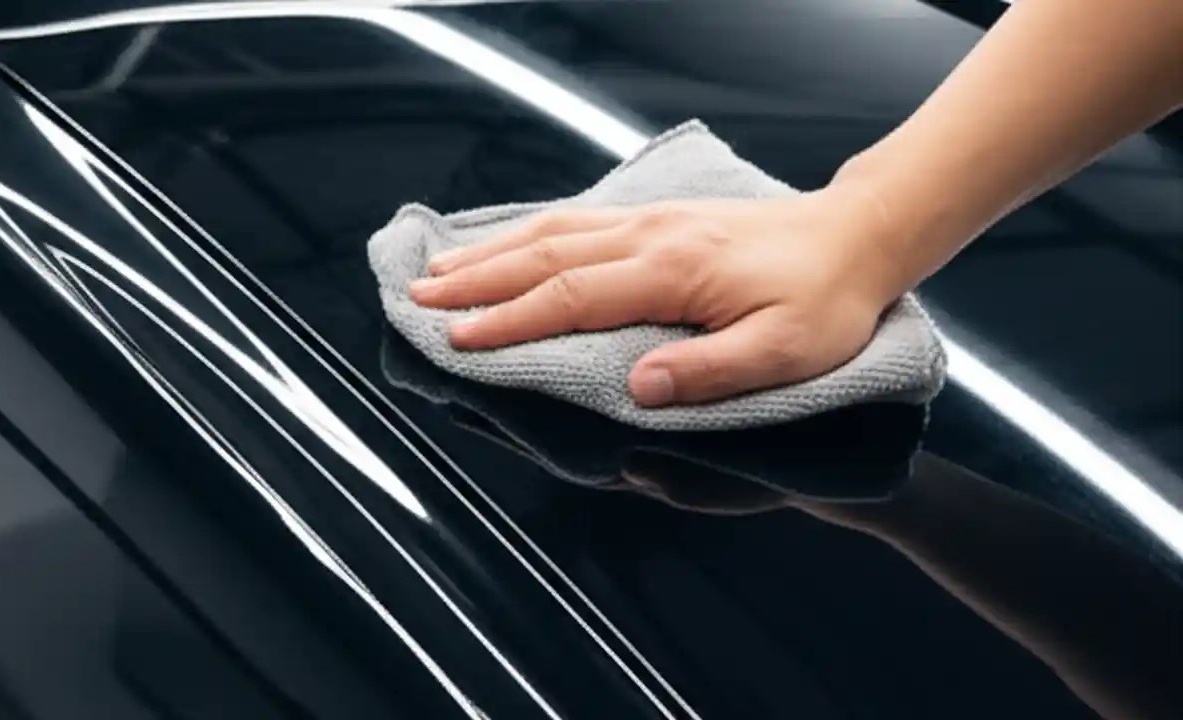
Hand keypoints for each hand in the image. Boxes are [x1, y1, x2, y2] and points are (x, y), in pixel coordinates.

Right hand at [409, 182, 906, 407]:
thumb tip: (638, 386)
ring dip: (491, 251)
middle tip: (417, 297)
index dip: (508, 320)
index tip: (457, 338)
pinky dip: (528, 230)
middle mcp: (650, 237)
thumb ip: (711, 370)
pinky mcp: (658, 217)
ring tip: (438, 268)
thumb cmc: (826, 299)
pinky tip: (505, 242)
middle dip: (476, 279)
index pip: (570, 296)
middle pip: (543, 254)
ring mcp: (651, 220)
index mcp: (672, 271)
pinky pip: (577, 219)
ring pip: (552, 230)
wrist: (857, 235)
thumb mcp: (786, 350)